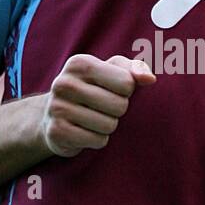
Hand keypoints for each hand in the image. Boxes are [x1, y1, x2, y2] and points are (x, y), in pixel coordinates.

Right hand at [40, 53, 155, 157]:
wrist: (55, 115)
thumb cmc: (93, 88)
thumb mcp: (113, 72)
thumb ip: (135, 70)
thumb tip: (150, 79)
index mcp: (79, 64)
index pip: (127, 83)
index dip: (126, 91)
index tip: (111, 90)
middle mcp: (64, 83)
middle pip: (119, 105)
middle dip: (118, 111)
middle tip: (102, 108)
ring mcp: (57, 108)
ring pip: (109, 125)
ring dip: (108, 127)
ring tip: (93, 120)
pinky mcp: (56, 132)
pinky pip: (97, 141)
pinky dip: (98, 140)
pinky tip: (85, 132)